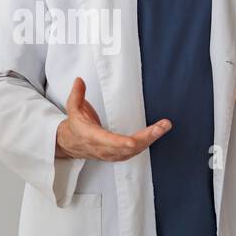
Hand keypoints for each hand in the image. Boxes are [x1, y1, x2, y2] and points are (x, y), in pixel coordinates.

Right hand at [55, 77, 169, 161]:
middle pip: (127, 147)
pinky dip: (146, 143)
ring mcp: (112, 153)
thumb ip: (77, 94)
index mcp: (92, 136)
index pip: (107, 141)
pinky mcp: (118, 155)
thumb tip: (79, 81)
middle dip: (146, 137)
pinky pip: (135, 152)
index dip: (120, 143)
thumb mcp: (73, 108)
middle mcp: (103, 148)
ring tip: (163, 127)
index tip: (132, 141)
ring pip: (134, 150)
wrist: (72, 143)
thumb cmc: (75, 127)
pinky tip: (156, 133)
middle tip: (161, 127)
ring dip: (150, 139)